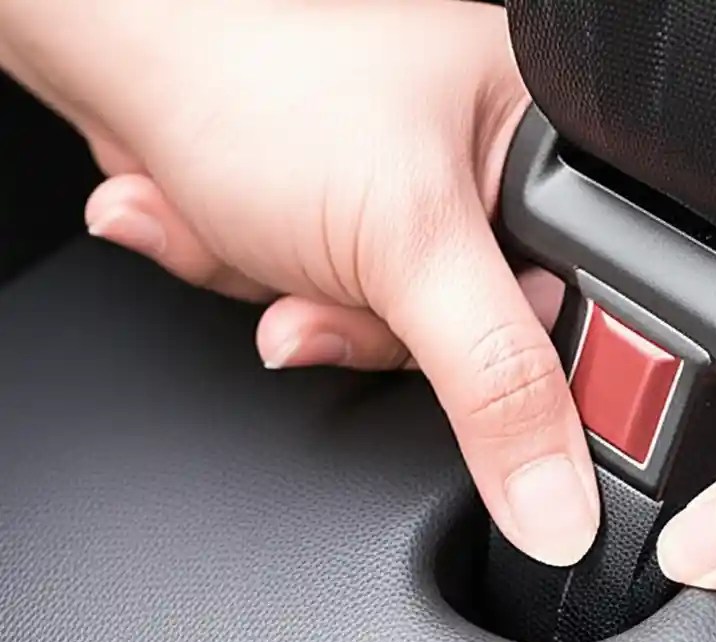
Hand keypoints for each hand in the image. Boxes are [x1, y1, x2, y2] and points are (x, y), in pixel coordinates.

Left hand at [0, 1, 597, 566]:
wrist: (125, 70)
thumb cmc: (259, 92)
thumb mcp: (409, 250)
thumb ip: (497, 388)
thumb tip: (558, 497)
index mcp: (548, 137)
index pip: (590, 296)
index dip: (530, 355)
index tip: (468, 367)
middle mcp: (491, 166)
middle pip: (489, 332)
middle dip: (386, 327)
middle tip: (343, 285)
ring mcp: (420, 202)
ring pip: (407, 339)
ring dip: (322, 312)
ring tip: (278, 248)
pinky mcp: (355, 231)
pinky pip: (352, 318)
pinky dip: (290, 297)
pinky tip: (249, 234)